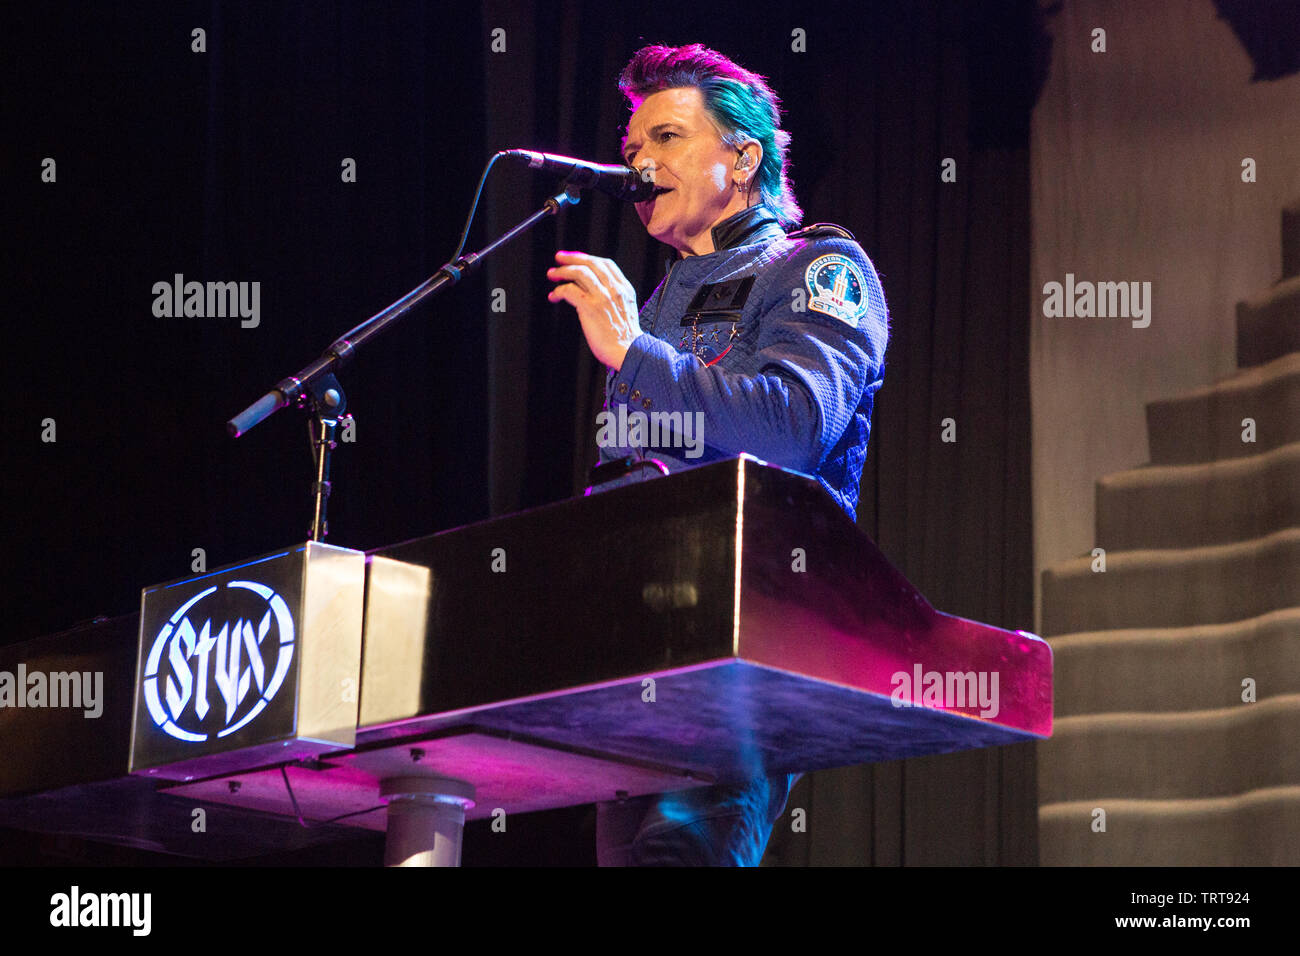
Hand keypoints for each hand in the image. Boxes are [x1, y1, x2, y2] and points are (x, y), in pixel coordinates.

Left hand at [547, 251, 641, 370]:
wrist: (628, 352)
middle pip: (591, 264)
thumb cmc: (625, 338)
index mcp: (624, 289)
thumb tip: (591, 290)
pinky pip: (570, 290)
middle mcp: (614, 289)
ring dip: (563, 271)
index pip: (606, 264)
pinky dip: (559, 290)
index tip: (576, 258)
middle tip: (559, 258)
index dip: (588, 258)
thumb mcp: (625, 310)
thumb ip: (613, 297)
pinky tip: (554, 296)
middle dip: (572, 258)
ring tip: (552, 274)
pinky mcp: (590, 307)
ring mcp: (602, 297)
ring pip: (579, 272)